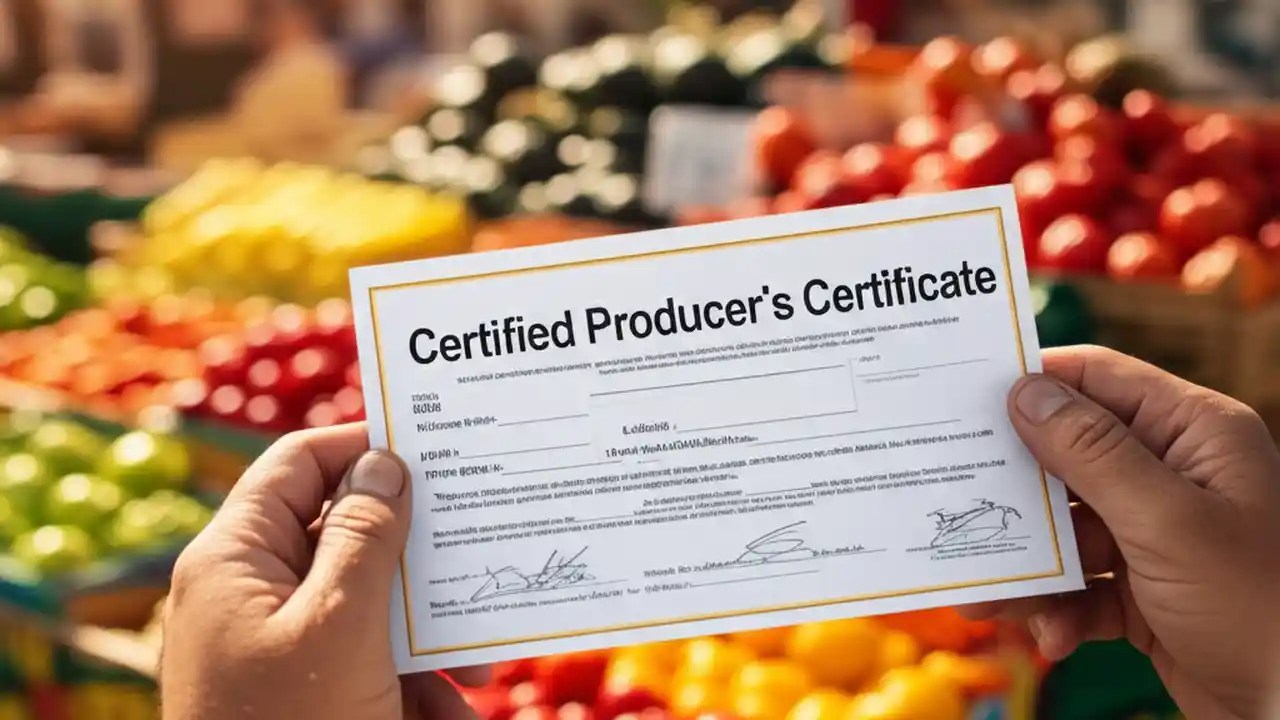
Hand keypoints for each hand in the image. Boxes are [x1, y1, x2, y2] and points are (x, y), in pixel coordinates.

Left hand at [160, 424, 484, 719]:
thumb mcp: (341, 625)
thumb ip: (367, 536)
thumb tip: (384, 462)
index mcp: (235, 559)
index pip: (299, 464)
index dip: (364, 446)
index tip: (436, 448)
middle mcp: (252, 592)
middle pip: (346, 534)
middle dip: (417, 556)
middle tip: (479, 550)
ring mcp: (277, 644)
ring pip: (368, 605)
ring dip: (428, 631)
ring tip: (481, 664)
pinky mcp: (304, 689)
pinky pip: (367, 661)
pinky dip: (412, 681)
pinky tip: (452, 708)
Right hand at [963, 346, 1279, 718]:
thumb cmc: (1260, 610)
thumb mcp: (1169, 524)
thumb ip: (1093, 454)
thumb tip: (1026, 392)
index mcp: (1195, 434)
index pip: (1099, 379)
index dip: (1033, 382)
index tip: (963, 396)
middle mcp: (1175, 474)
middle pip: (1068, 457)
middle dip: (1015, 490)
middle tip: (957, 498)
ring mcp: (1158, 533)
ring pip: (1066, 528)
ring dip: (1029, 563)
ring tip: (989, 595)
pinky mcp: (1146, 589)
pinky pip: (1081, 583)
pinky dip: (1059, 608)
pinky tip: (1055, 634)